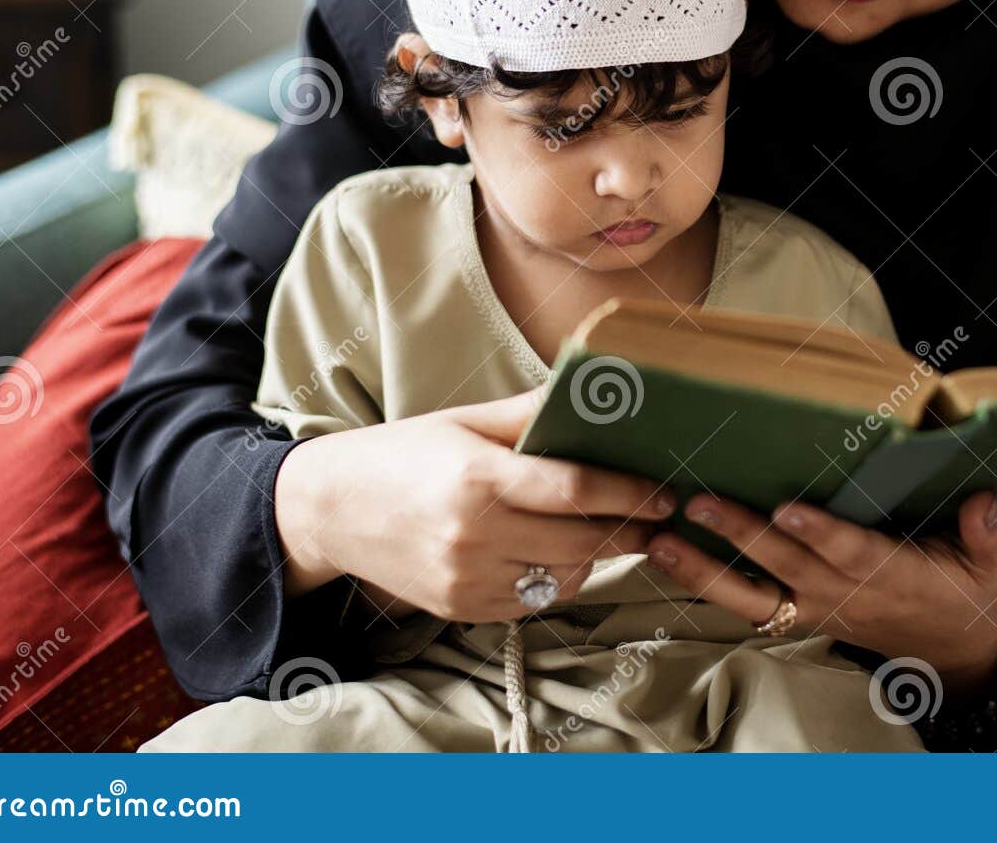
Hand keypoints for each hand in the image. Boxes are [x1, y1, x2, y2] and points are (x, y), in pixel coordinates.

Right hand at [273, 388, 675, 622]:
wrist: (330, 508)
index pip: (577, 490)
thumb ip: (532, 411)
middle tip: (663, 518)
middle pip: (583, 541)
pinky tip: (559, 555)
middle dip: (631, 530)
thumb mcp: (466, 421)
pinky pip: (533, 601)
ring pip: (564, 578)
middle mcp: (474, 533)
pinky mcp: (461, 608)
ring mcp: (467, 578)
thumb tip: (594, 388)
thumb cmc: (405, 453)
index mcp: (479, 477)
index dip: (631, 493)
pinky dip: (556, 581)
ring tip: (612, 532)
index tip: (666, 491)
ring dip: (596, 558)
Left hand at [644, 489, 996, 698]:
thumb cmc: (962, 590)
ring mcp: (812, 607)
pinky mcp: (795, 614)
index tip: (787, 508)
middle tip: (699, 502)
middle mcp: (842, 593)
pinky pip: (745, 606)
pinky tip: (666, 559)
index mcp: (890, 573)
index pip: (849, 551)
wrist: (945, 649)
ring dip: (702, 569)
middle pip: (784, 565)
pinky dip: (704, 586)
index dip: (819, 533)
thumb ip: (988, 534)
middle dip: (739, 534)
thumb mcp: (989, 565)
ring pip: (750, 595)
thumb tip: (984, 502)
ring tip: (658, 540)